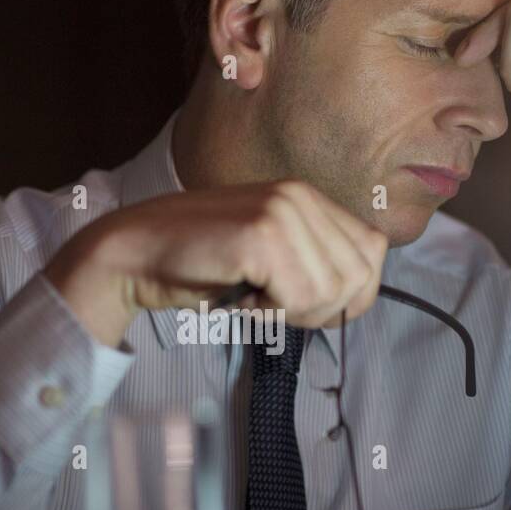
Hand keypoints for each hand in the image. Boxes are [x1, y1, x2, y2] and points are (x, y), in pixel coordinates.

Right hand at [43, 181, 387, 347]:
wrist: (136, 253)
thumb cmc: (201, 265)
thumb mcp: (273, 258)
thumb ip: (318, 264)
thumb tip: (361, 295)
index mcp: (308, 197)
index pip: (374, 254)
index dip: (347, 294)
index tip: (299, 301)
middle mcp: (300, 196)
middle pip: (360, 278)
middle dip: (321, 309)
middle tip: (273, 304)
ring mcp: (282, 211)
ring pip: (332, 292)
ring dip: (292, 313)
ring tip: (253, 297)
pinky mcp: (261, 234)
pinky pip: (298, 298)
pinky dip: (270, 313)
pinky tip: (240, 298)